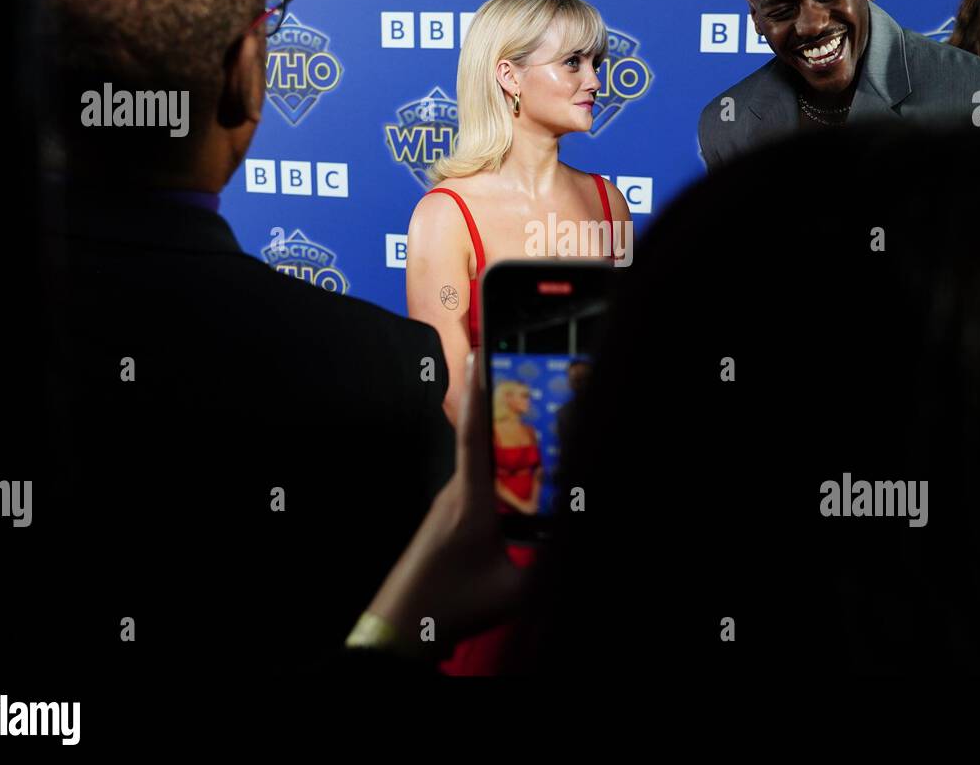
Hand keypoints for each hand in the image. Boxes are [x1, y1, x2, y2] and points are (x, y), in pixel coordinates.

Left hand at [360, 350, 524, 656]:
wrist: (401, 627)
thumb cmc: (449, 603)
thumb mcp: (513, 590)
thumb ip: (551, 566)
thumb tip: (578, 546)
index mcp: (470, 499)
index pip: (475, 432)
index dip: (478, 390)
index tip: (479, 353)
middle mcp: (456, 495)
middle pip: (484, 444)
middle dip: (507, 415)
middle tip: (532, 387)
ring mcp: (449, 508)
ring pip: (484, 469)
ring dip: (507, 452)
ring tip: (540, 438)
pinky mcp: (448, 524)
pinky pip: (479, 491)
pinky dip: (501, 482)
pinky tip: (521, 493)